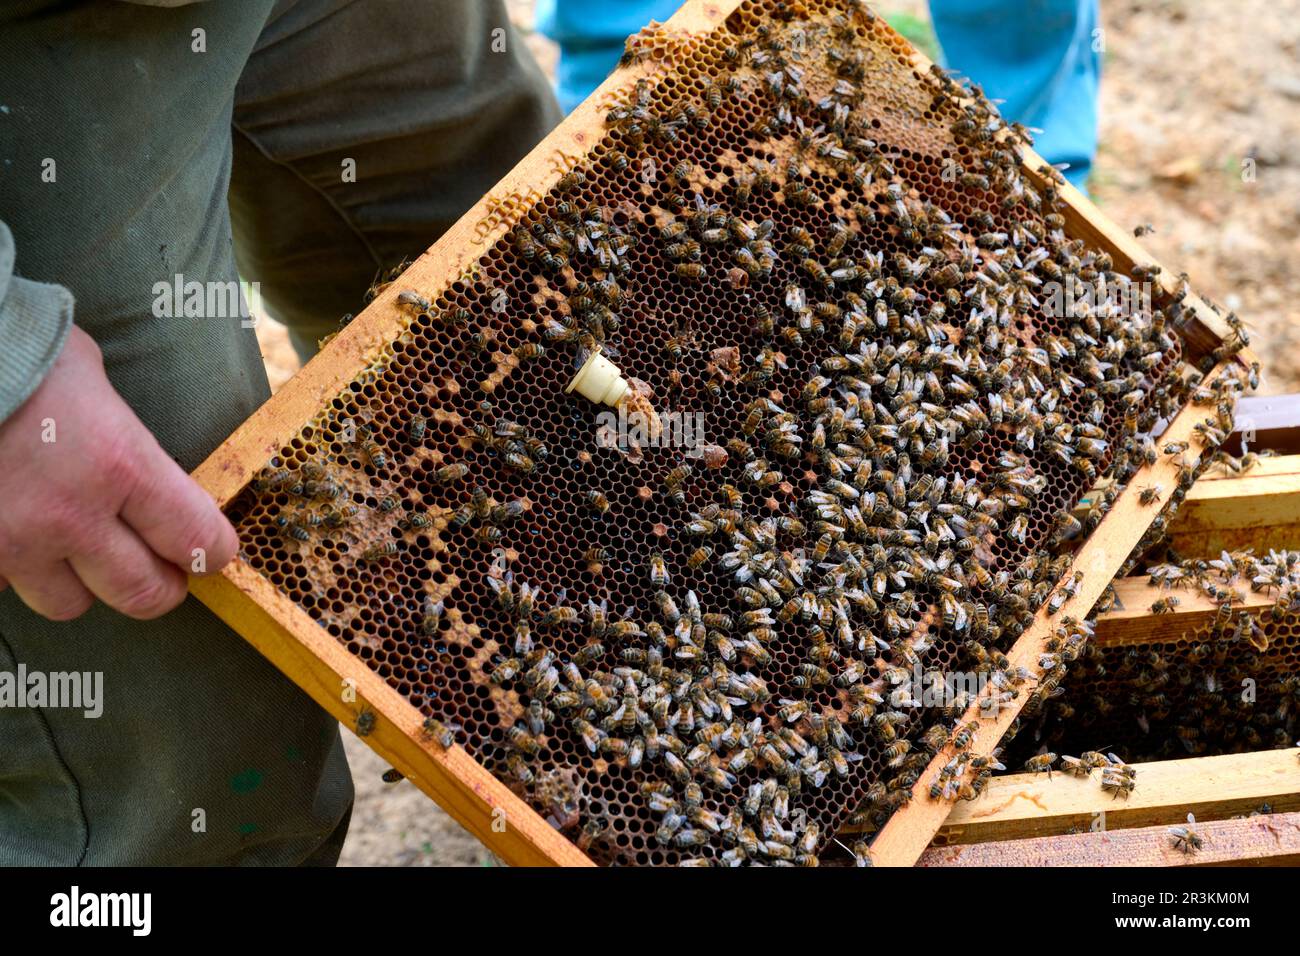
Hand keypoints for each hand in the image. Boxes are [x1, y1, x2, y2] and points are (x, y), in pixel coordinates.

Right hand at [0, 326, 237, 619]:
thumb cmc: (15, 347)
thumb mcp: (89, 376)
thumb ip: (121, 432)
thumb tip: (145, 464)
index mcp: (120, 464)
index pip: (199, 540)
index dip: (214, 551)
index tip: (212, 549)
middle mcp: (70, 514)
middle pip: (144, 595)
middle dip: (160, 586)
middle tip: (159, 570)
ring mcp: (11, 542)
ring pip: (69, 604)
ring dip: (78, 582)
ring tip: (72, 548)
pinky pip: (3, 588)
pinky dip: (11, 570)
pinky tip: (11, 532)